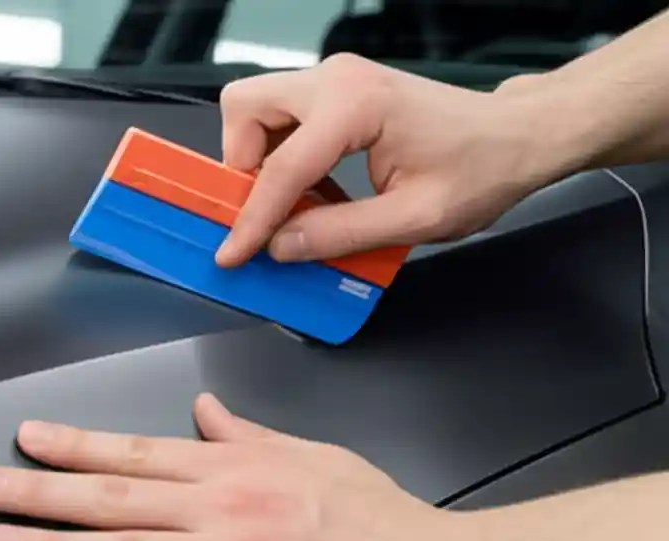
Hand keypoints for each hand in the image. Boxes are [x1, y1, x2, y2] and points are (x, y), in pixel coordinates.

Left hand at [0, 394, 482, 540]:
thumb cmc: (388, 525)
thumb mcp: (317, 459)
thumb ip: (250, 439)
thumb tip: (205, 414)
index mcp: (241, 468)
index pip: (139, 451)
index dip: (74, 445)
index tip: (28, 439)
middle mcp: (227, 509)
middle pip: (114, 496)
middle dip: (39, 490)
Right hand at [214, 53, 567, 266]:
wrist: (517, 136)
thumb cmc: (481, 168)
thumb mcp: (414, 218)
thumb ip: (340, 234)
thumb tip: (281, 246)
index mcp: (357, 106)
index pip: (281, 167)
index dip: (251, 218)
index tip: (231, 253)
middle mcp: (338, 79)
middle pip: (245, 109)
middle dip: (240, 166)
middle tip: (257, 212)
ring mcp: (336, 79)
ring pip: (256, 108)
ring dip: (257, 160)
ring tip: (287, 206)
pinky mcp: (338, 90)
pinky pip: (282, 117)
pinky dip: (280, 155)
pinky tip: (310, 192)